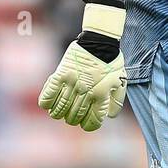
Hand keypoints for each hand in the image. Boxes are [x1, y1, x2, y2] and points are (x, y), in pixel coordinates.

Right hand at [38, 0, 126, 131]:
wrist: (100, 42)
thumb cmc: (111, 63)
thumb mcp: (120, 82)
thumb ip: (116, 101)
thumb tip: (110, 117)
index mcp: (100, 96)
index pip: (91, 122)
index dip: (88, 125)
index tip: (86, 123)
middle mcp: (85, 93)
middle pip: (73, 117)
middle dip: (72, 119)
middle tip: (71, 116)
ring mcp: (72, 84)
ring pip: (59, 109)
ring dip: (58, 113)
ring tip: (58, 112)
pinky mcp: (60, 75)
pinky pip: (49, 94)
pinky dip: (46, 102)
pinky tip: (48, 105)